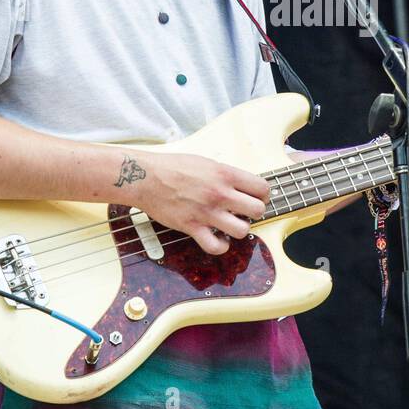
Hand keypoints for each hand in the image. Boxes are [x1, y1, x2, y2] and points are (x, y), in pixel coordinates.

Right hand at [129, 151, 270, 255]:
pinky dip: (221, 246)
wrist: (145, 177)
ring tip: (231, 224)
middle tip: (244, 212)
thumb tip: (242, 185)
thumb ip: (225, 174)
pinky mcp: (192, 227)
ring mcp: (207, 212)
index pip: (262, 188)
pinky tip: (218, 239)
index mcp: (225, 174)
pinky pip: (216, 246)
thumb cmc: (173, 167)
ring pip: (242, 230)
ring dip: (239, 229)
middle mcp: (219, 193)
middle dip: (255, 213)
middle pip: (258, 210)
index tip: (256, 197)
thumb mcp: (206, 162)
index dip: (263, 195)